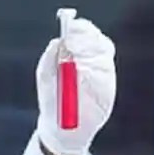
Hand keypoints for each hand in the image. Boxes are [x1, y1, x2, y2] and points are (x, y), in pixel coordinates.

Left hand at [35, 16, 116, 154]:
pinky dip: (97, 67)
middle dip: (86, 36)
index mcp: (75, 51)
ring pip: (104, 50)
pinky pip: (107, 69)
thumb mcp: (45, 77)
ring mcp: (101, 70)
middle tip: (73, 43)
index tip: (71, 28)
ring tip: (77, 58)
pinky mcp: (108, 84)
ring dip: (92, 50)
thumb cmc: (51, 98)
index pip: (82, 32)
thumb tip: (57, 41)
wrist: (62, 126)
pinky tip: (85, 71)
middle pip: (96, 37)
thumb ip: (49, 58)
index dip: (79, 28)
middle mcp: (91, 57)